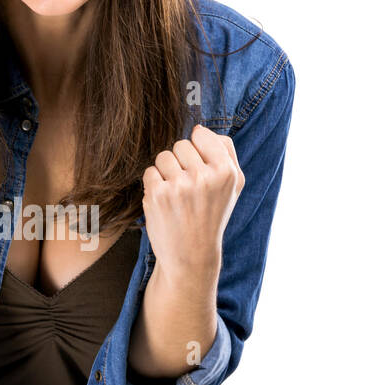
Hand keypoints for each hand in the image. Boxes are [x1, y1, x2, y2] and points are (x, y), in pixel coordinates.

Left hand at [141, 125, 244, 273]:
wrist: (191, 255)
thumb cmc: (212, 215)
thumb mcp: (233, 186)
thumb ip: (225, 152)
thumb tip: (200, 129)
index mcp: (227, 172)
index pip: (202, 134)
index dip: (198, 150)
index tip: (200, 169)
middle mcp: (205, 177)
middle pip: (181, 144)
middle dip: (181, 162)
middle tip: (189, 187)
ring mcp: (180, 186)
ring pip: (163, 156)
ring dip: (166, 172)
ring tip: (177, 194)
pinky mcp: (158, 195)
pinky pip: (150, 171)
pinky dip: (154, 185)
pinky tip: (165, 202)